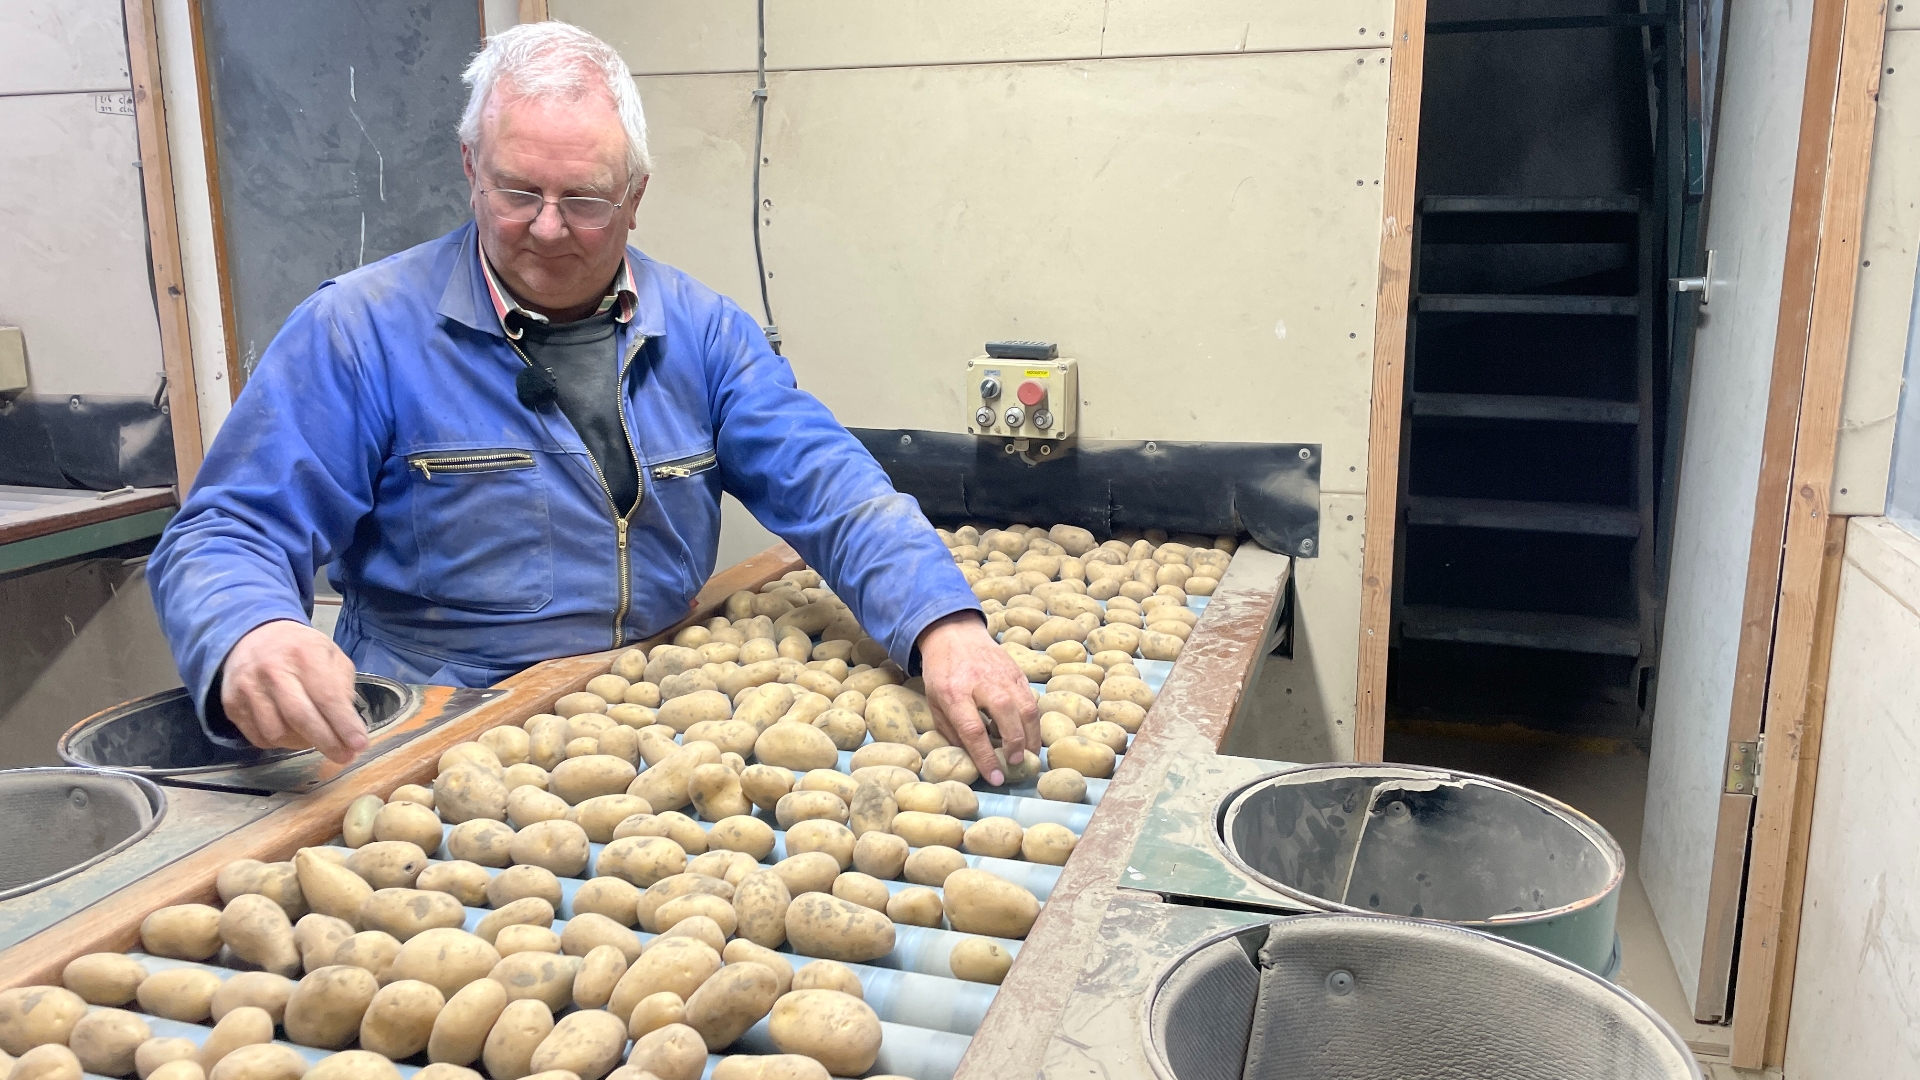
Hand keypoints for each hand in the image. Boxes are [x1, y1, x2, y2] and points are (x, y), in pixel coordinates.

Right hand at [220, 620, 367, 763]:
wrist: (253, 636)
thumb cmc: (300, 649)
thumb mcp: (330, 655)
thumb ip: (342, 686)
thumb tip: (348, 725)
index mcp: (304, 654)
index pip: (327, 697)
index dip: (344, 724)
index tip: (359, 745)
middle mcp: (273, 671)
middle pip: (300, 718)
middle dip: (326, 742)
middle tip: (344, 757)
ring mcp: (248, 688)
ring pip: (277, 733)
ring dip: (302, 744)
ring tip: (317, 739)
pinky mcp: (232, 704)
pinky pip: (259, 738)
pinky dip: (280, 743)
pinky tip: (293, 734)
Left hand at [917, 611, 1039, 785]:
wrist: (953, 634)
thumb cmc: (942, 674)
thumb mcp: (935, 704)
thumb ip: (952, 731)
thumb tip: (973, 759)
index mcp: (954, 693)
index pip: (973, 730)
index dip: (985, 757)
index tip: (995, 778)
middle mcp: (980, 683)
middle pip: (1005, 715)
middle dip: (1014, 744)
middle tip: (1015, 763)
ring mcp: (1002, 675)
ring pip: (1025, 707)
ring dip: (1031, 736)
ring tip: (1028, 755)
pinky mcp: (1016, 672)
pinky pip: (1031, 699)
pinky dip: (1033, 721)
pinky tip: (1030, 735)